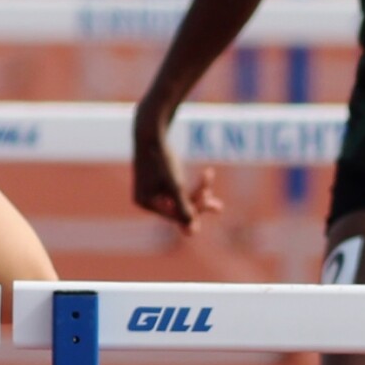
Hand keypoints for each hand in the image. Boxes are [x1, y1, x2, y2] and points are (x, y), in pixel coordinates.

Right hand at [131, 111, 221, 234]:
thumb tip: (191, 233)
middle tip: (219, 207)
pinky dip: (192, 185)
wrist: (151, 131)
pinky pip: (177, 189)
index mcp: (145, 203)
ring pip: (179, 198)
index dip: (193, 211)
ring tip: (219, 199)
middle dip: (199, 204)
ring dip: (200, 194)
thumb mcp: (176, 186)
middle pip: (177, 208)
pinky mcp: (157, 180)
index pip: (174, 215)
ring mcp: (151, 190)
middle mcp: (145, 199)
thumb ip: (183, 208)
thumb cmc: (162, 159)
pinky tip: (208, 176)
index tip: (212, 203)